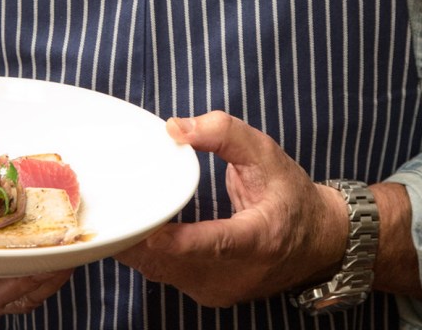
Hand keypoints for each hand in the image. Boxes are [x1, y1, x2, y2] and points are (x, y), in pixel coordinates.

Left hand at [116, 111, 347, 307]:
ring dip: (135, 247)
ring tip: (107, 215)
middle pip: (176, 262)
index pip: (215, 244)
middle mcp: (237, 274)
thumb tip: (174, 128)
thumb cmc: (290, 194)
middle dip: (138, 237)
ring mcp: (219, 289)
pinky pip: (165, 275)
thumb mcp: (265, 152)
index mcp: (259, 239)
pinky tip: (129, 229)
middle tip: (104, 208)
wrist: (317, 243)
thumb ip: (224, 133)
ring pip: (164, 272)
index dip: (178, 240)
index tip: (147, 228)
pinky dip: (145, 254)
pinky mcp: (207, 293)